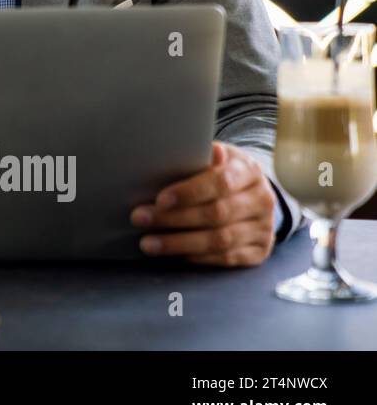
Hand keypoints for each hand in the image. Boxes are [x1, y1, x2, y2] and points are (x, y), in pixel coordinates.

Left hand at [130, 142, 277, 266]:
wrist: (250, 193)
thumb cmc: (219, 171)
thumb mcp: (211, 157)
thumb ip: (199, 156)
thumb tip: (194, 146)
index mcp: (249, 171)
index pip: (220, 182)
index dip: (189, 192)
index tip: (160, 200)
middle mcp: (261, 200)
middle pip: (216, 213)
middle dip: (173, 218)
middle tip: (140, 218)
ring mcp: (264, 228)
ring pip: (220, 240)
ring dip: (179, 243)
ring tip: (148, 243)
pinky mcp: (260, 250)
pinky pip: (226, 258)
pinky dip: (197, 257)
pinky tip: (173, 255)